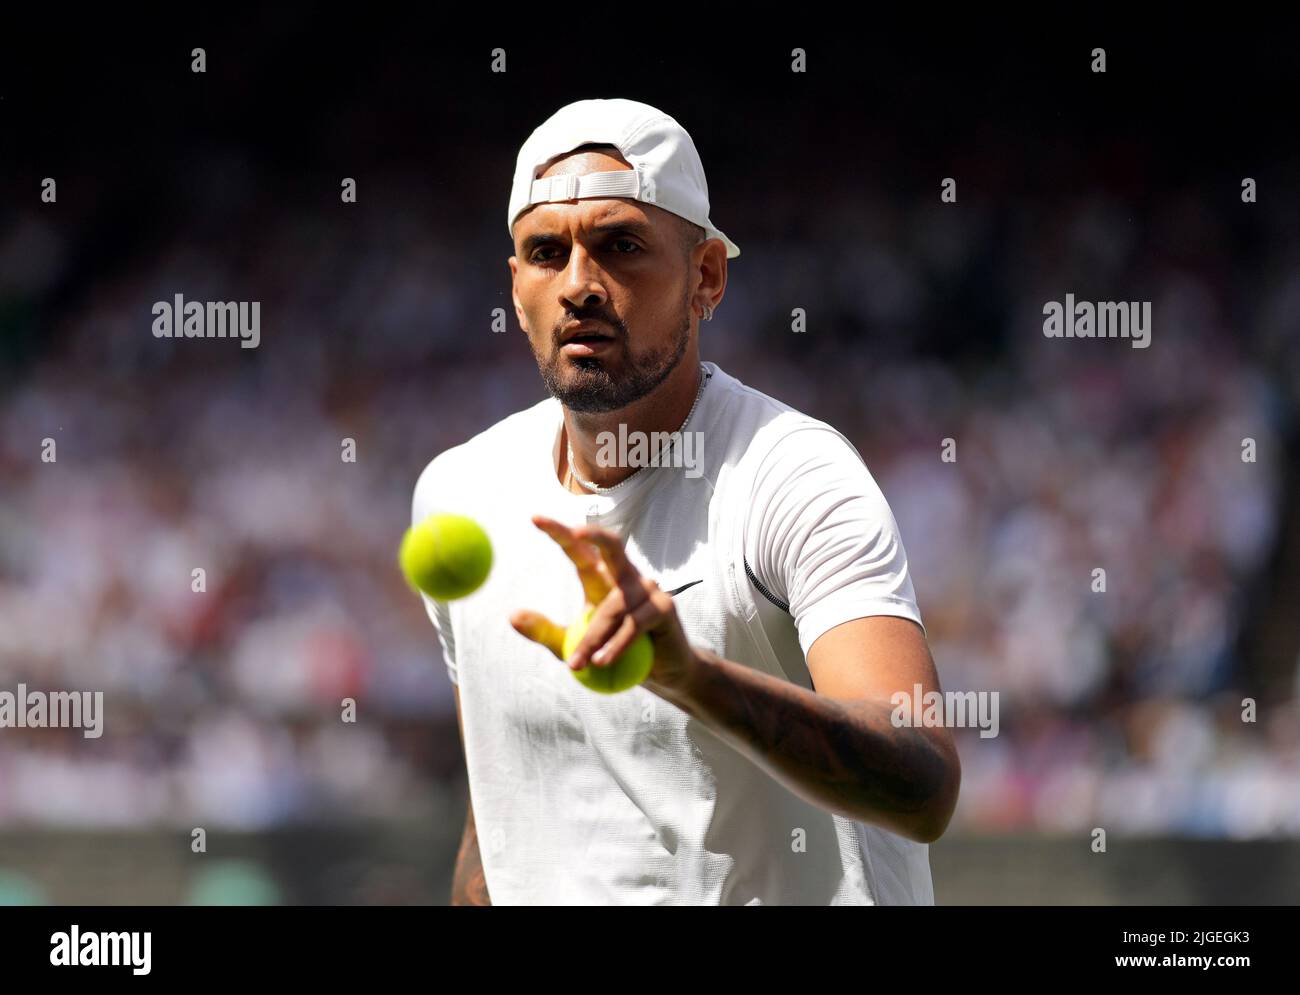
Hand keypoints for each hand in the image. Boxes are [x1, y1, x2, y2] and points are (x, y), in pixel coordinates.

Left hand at [509, 515, 697, 693]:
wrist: (662, 673)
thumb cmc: (614, 654)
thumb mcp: (572, 644)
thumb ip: (544, 630)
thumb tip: (511, 615)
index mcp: (601, 578)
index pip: (579, 550)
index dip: (559, 532)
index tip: (534, 518)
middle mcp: (626, 577)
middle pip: (611, 546)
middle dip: (593, 535)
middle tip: (572, 533)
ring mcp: (648, 589)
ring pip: (613, 606)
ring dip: (594, 636)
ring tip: (578, 664)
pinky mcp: (664, 608)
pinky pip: (634, 624)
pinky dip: (616, 645)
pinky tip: (602, 661)